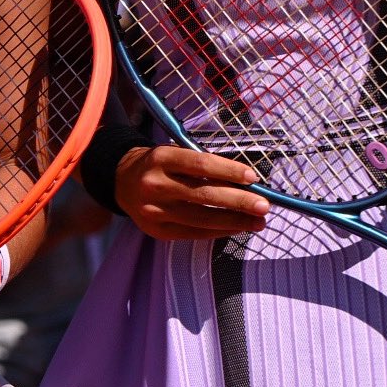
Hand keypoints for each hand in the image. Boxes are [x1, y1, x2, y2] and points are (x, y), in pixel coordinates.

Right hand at [114, 145, 269, 240]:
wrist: (122, 181)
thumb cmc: (160, 165)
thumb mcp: (175, 153)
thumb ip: (203, 165)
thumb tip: (245, 181)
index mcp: (161, 158)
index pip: (200, 165)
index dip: (228, 171)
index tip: (252, 177)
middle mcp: (154, 184)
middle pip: (203, 195)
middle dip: (238, 201)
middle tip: (264, 206)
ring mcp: (154, 210)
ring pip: (201, 218)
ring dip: (235, 221)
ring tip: (258, 222)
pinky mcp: (156, 230)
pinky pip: (193, 233)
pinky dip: (218, 231)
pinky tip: (237, 227)